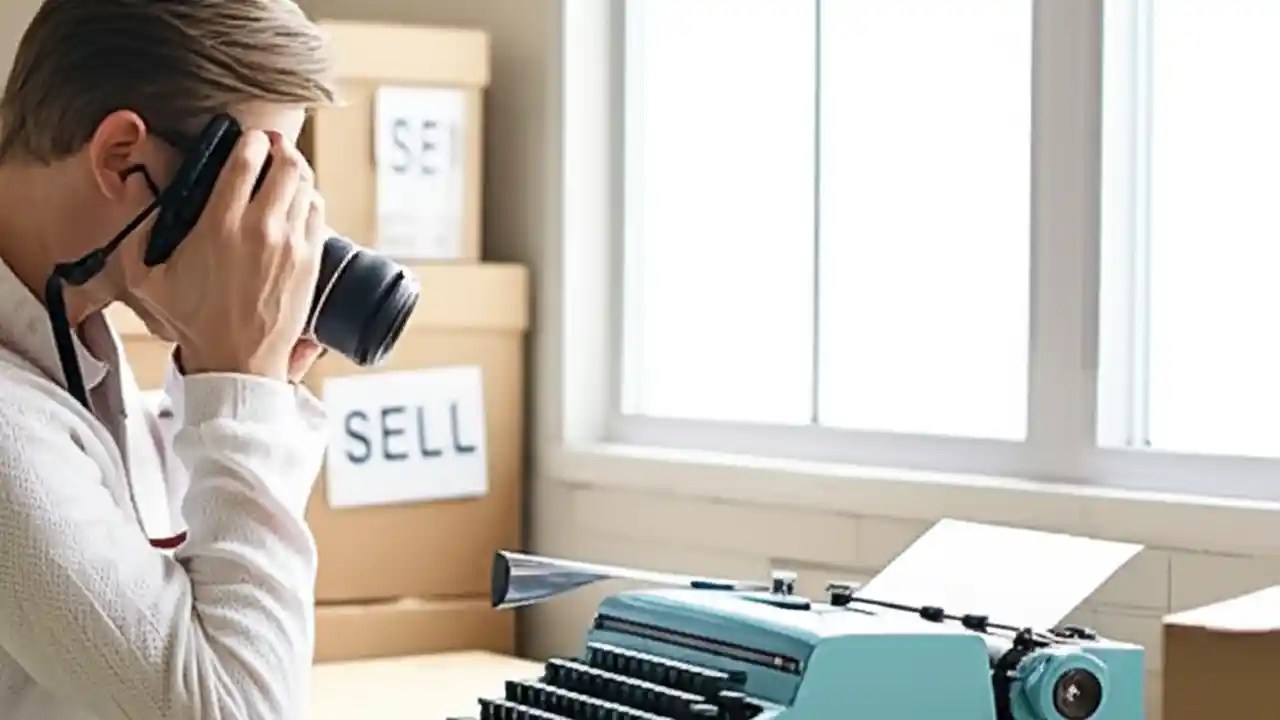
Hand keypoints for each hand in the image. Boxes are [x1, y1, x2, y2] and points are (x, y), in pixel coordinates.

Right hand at [125, 131, 325, 380]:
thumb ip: (137, 227)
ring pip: (307, 185)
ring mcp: (292, 243)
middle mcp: (263, 228)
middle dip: (280, 147)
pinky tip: (297, 201)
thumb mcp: (147, 276)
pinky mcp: (312, 260)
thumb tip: (136, 184)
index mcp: (221, 224)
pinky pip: (318, 212)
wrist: (236, 360)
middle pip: (287, 163)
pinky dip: (309, 199)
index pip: (247, 158)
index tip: (247, 139)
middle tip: (271, 147)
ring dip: (296, 171)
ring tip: (284, 170)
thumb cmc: (193, 320)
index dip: (250, 140)